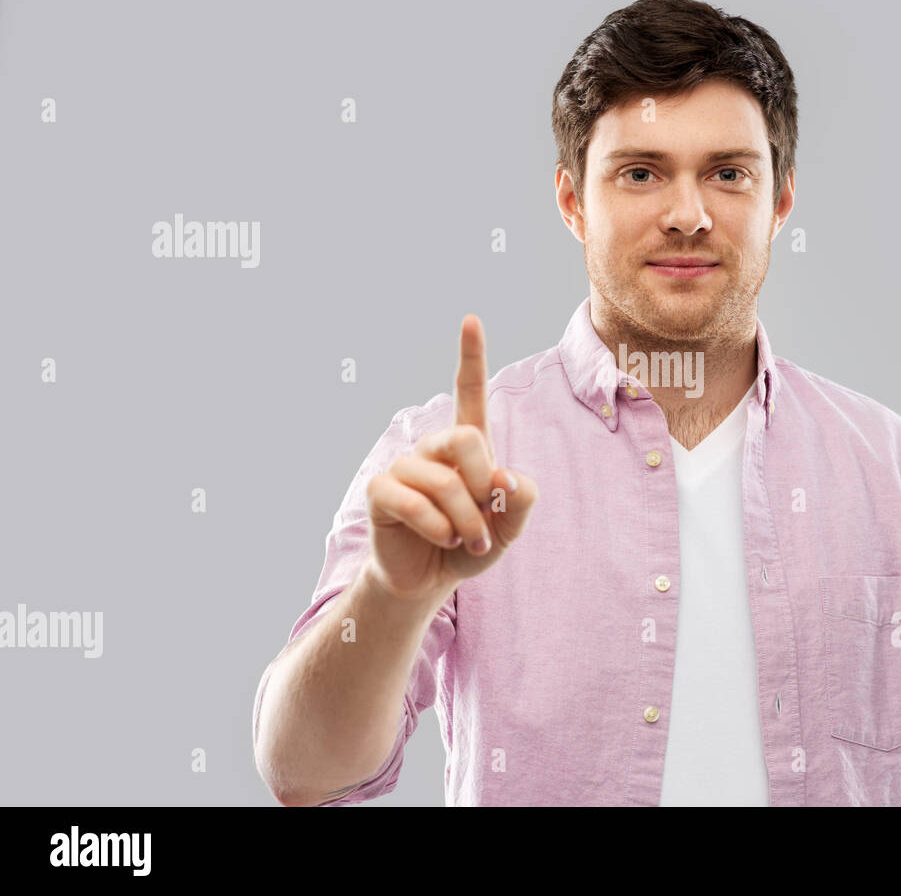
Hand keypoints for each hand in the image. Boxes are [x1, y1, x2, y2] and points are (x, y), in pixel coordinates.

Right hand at [364, 314, 537, 601]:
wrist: (430, 579)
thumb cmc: (469, 545)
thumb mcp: (508, 527)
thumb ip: (519, 500)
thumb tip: (506, 477)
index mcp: (467, 447)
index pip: (468, 393)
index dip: (469, 357)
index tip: (471, 320)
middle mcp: (433, 448)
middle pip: (464, 439)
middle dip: (484, 485)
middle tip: (487, 520)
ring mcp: (403, 467)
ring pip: (444, 481)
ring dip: (466, 521)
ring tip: (468, 543)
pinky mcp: (380, 492)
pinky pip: (413, 502)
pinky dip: (438, 528)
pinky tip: (443, 541)